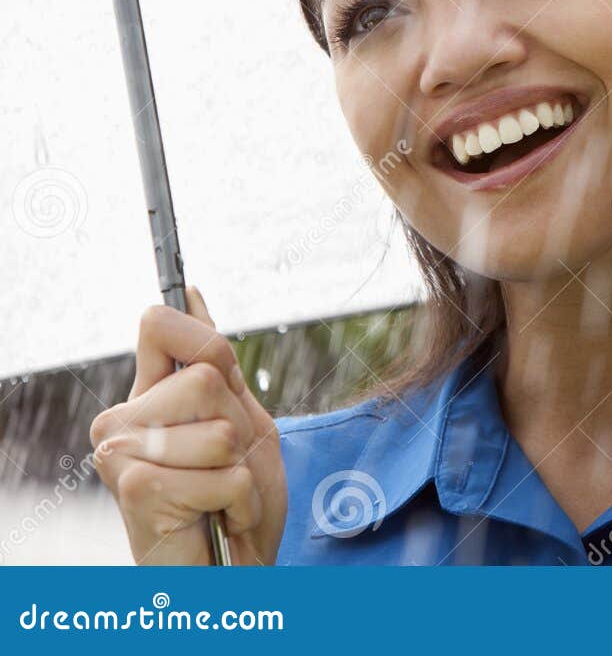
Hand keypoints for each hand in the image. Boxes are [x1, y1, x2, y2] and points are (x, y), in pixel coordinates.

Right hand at [90, 288, 286, 564]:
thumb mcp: (240, 418)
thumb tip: (189, 290)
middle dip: (237, 425)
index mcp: (142, 398)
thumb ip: (214, 360)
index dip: (206, 345)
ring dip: (241, 469)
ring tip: (220, 495)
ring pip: (220, 428)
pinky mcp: (136, 489)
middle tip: (224, 465)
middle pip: (206, 376)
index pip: (163, 325)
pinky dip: (239, 500)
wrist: (229, 572)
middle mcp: (119, 421)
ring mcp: (120, 454)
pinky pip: (225, 474)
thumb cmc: (234, 501)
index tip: (222, 383)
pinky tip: (216, 518)